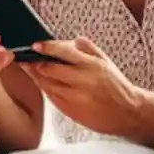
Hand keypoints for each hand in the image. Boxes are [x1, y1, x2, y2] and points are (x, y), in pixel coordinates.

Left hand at [22, 38, 143, 135]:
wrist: (127, 112)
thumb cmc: (115, 85)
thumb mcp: (105, 61)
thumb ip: (86, 48)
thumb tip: (67, 40)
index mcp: (91, 65)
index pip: (63, 52)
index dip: (47, 47)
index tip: (35, 45)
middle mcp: (82, 81)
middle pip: (49, 69)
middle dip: (35, 63)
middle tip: (26, 58)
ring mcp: (74, 97)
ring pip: (47, 84)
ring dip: (36, 76)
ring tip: (30, 68)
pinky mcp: (70, 110)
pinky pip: (51, 96)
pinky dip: (45, 88)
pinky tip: (43, 82)